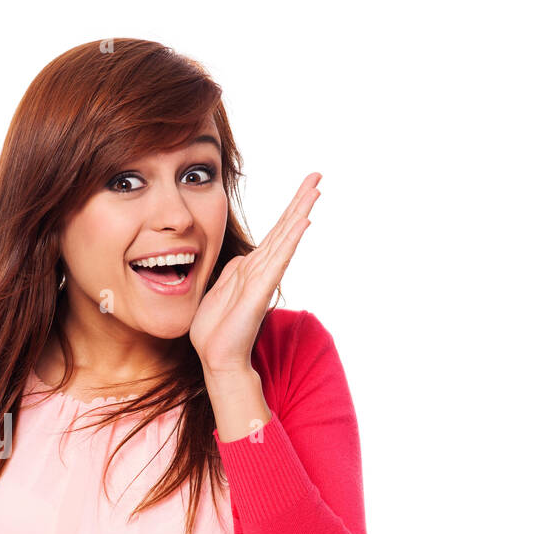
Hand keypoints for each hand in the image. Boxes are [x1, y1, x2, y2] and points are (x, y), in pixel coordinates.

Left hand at [189, 172, 320, 373]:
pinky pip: (277, 262)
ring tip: (315, 191)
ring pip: (283, 240)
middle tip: (317, 176)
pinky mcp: (260, 291)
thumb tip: (240, 258)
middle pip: (283, 229)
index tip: (305, 186)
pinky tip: (302, 224)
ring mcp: (262, 280)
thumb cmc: (215, 331)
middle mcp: (260, 270)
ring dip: (299, 214)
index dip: (288, 210)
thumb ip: (229, 273)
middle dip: (299, 202)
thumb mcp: (217, 291)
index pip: (273, 234)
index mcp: (249, 268)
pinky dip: (289, 241)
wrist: (215, 357)